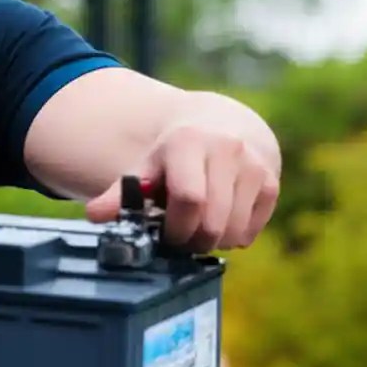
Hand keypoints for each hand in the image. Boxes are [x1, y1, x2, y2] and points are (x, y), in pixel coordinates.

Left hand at [84, 123, 279, 251]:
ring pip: (233, 231)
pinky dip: (234, 236)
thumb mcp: (146, 165)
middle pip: (212, 221)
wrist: (221, 124)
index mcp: (189, 143)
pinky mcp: (272, 182)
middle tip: (180, 239)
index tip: (165, 233)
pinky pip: (251, 230)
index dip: (175, 226)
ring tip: (197, 229)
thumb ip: (120, 192)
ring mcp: (254, 166)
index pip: (189, 198)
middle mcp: (227, 149)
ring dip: (212, 242)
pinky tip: (219, 220)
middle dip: (192, 241)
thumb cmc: (175, 154)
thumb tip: (94, 214)